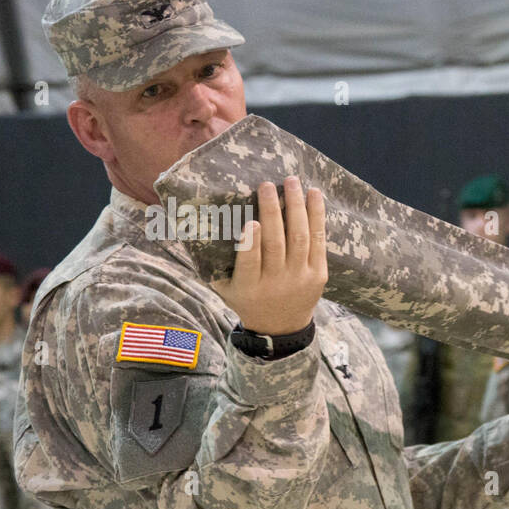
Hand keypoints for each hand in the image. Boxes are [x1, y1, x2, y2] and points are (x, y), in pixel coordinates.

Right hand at [213, 177, 327, 335]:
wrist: (281, 327)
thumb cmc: (246, 298)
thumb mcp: (224, 287)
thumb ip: (212, 262)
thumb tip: (189, 225)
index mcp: (248, 287)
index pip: (250, 264)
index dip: (251, 244)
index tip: (251, 222)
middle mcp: (276, 282)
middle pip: (276, 244)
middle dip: (272, 212)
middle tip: (267, 185)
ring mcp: (300, 278)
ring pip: (300, 238)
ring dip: (297, 207)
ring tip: (291, 182)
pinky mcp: (319, 274)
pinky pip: (319, 241)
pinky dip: (317, 216)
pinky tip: (314, 195)